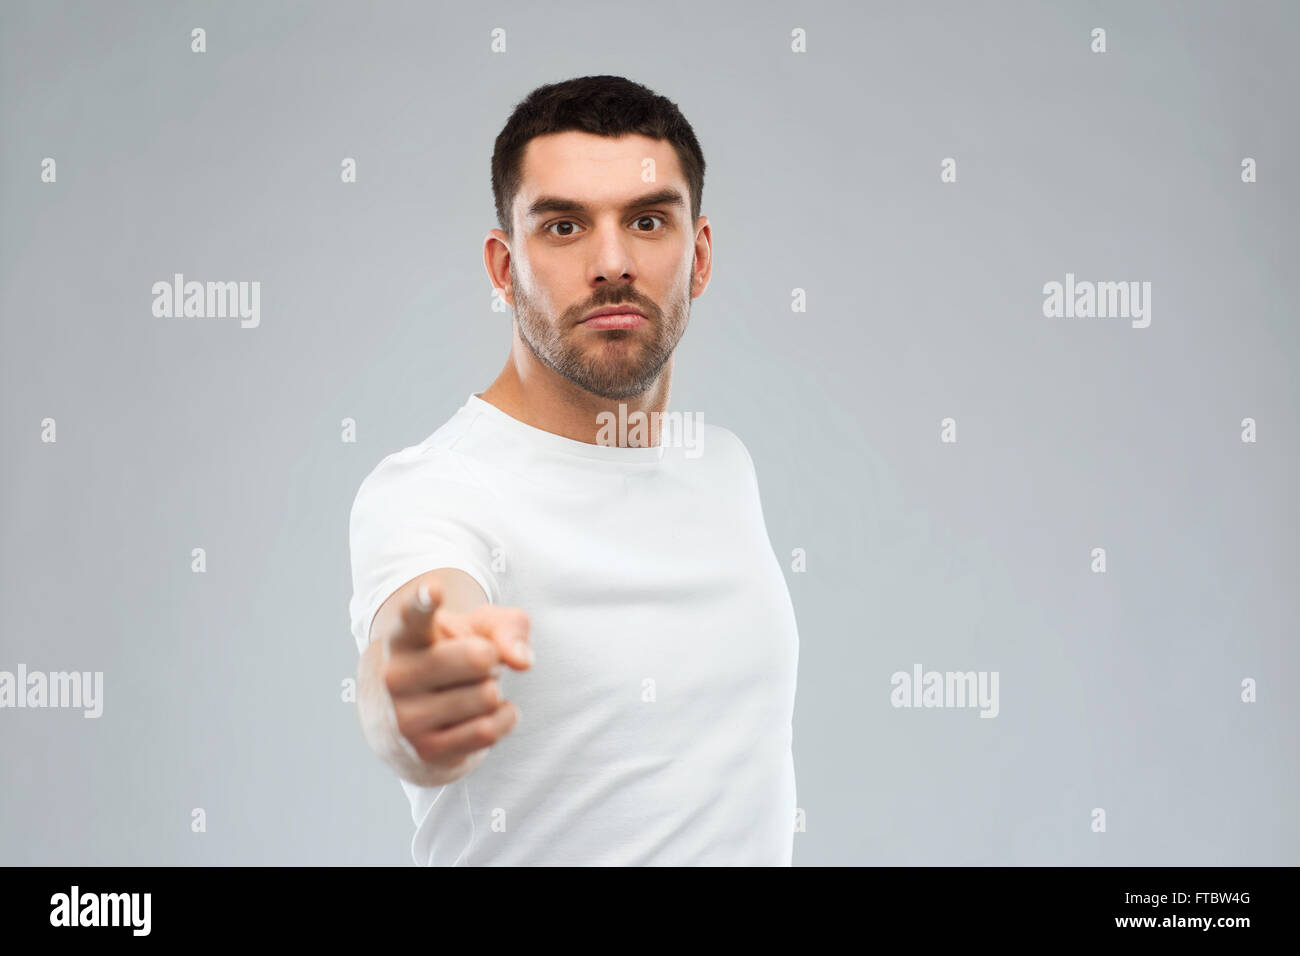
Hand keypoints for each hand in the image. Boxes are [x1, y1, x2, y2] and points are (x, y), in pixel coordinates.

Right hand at [378, 578, 531, 781]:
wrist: (423, 715)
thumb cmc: (456, 657)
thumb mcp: (481, 628)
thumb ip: (508, 628)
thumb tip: (522, 661)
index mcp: (405, 637)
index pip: (415, 616)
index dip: (424, 602)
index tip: (434, 589)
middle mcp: (396, 675)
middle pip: (479, 658)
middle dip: (492, 659)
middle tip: (476, 662)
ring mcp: (407, 717)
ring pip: (487, 696)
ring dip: (493, 691)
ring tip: (470, 690)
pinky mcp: (427, 751)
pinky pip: (488, 730)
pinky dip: (502, 719)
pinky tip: (485, 714)